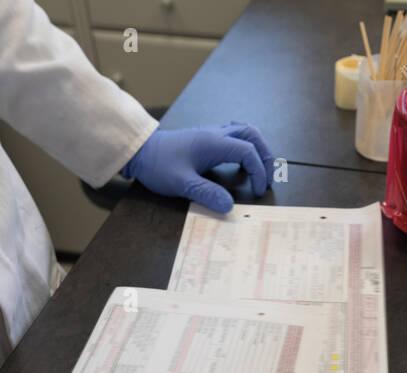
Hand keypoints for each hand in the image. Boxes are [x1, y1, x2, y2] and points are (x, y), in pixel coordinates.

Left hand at [121, 123, 275, 212]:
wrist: (139, 151)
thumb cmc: (157, 165)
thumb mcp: (181, 183)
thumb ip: (206, 194)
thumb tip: (229, 207)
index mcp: (213, 143)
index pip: (248, 152)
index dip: (259, 172)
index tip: (258, 191)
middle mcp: (216, 134)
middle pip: (252, 135)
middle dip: (265, 155)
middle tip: (268, 177)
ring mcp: (211, 133)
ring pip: (244, 131)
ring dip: (257, 147)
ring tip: (260, 167)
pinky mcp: (205, 138)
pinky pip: (234, 135)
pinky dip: (245, 145)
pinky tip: (242, 160)